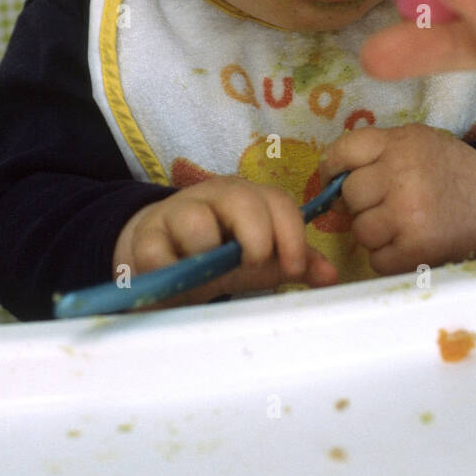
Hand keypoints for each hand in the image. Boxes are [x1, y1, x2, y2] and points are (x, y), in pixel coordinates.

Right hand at [111, 176, 338, 307]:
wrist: (161, 257)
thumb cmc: (218, 256)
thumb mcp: (259, 261)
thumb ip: (294, 262)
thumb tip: (331, 275)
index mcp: (248, 198)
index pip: (278, 202)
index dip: (292, 235)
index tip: (294, 269)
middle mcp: (214, 196)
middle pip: (241, 199)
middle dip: (255, 238)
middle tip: (252, 265)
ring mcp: (177, 213)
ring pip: (195, 220)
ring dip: (207, 252)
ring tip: (208, 271)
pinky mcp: (145, 237)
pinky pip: (155, 250)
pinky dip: (168, 268)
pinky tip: (175, 280)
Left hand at [317, 123, 475, 270]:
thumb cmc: (450, 171)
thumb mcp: (417, 143)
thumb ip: (378, 151)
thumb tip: (331, 176)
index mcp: (401, 143)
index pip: (344, 150)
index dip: (333, 167)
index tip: (334, 178)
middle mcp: (403, 175)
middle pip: (349, 194)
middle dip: (360, 202)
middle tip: (384, 204)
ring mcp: (409, 213)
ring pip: (360, 230)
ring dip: (373, 232)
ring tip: (399, 224)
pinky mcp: (417, 248)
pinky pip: (377, 259)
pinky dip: (388, 257)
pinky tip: (409, 243)